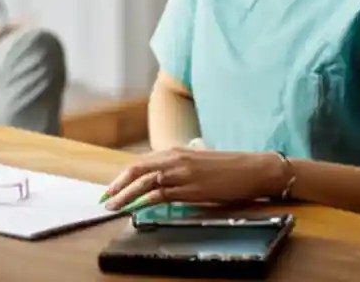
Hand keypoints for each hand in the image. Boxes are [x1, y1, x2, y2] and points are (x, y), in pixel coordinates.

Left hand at [101, 148, 289, 211]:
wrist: (254, 169)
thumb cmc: (229, 166)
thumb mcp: (198, 161)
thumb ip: (178, 167)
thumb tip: (161, 179)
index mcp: (175, 151)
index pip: (140, 163)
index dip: (123, 176)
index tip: (111, 187)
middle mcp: (174, 159)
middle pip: (136, 170)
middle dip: (117, 185)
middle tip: (105, 198)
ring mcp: (182, 173)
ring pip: (145, 183)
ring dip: (126, 195)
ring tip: (113, 206)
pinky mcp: (192, 189)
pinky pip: (161, 195)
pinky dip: (145, 201)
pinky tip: (134, 208)